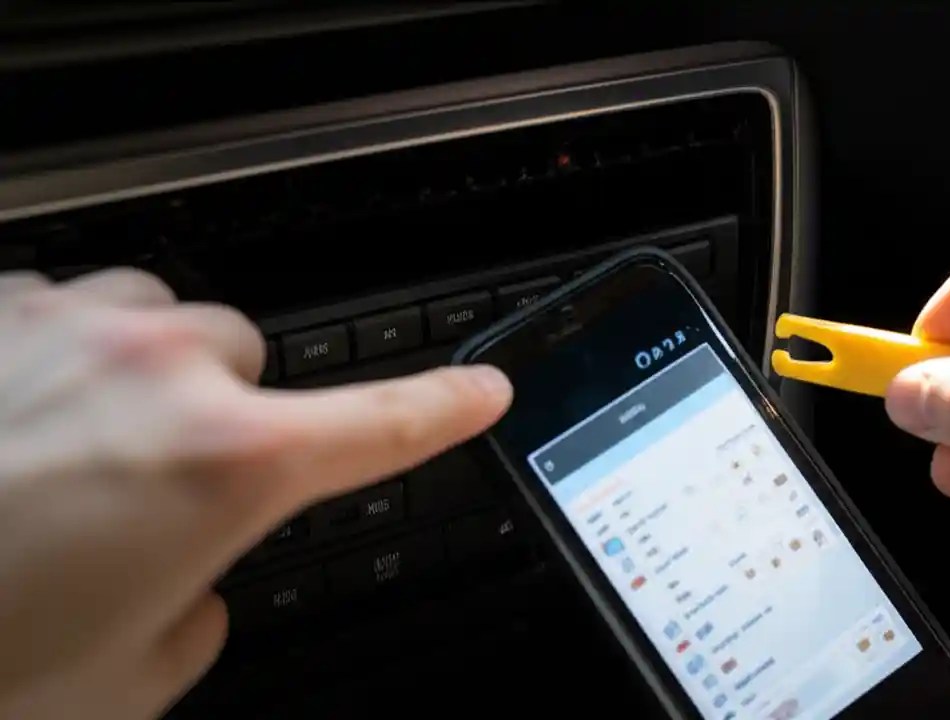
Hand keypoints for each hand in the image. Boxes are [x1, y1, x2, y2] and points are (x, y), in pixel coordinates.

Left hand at [0, 269, 511, 719]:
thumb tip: (186, 584)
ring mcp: (63, 324)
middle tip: (145, 496)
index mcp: (221, 463)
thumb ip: (198, 615)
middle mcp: (150, 369)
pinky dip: (53, 362)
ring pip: (151, 321)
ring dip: (134, 379)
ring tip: (63, 463)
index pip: (378, 425)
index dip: (443, 409)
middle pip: (241, 358)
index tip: (481, 390)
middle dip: (216, 414)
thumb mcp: (129, 678)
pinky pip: (61, 313)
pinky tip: (10, 432)